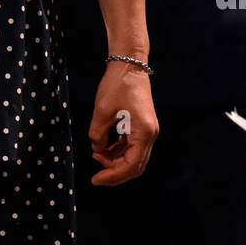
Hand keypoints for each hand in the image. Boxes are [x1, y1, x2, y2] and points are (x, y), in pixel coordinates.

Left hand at [88, 63, 157, 185]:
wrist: (129, 65)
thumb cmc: (117, 85)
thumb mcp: (102, 111)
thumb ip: (98, 135)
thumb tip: (97, 149)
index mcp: (144, 132)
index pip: (130, 165)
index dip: (112, 176)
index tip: (95, 180)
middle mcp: (150, 135)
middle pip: (135, 166)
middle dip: (115, 173)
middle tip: (96, 176)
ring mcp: (148, 131)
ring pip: (134, 158)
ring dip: (116, 161)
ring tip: (97, 155)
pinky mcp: (142, 126)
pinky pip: (132, 147)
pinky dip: (118, 152)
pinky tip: (104, 148)